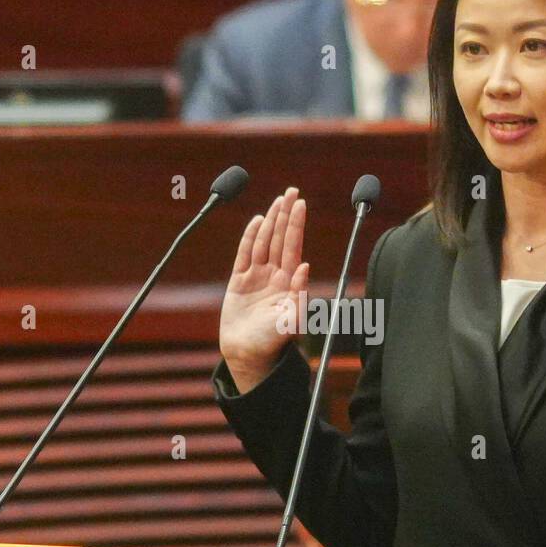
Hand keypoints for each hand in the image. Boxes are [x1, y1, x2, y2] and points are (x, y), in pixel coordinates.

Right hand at [219, 187, 309, 391]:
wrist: (249, 354)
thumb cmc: (274, 342)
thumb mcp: (292, 320)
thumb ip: (300, 295)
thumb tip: (305, 265)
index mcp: (289, 282)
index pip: (293, 246)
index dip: (296, 224)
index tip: (300, 204)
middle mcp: (274, 276)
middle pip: (280, 239)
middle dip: (285, 215)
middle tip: (291, 192)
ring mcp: (257, 277)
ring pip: (264, 242)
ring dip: (270, 221)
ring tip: (277, 201)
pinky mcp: (239, 282)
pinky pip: (244, 255)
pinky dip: (250, 238)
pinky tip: (257, 222)